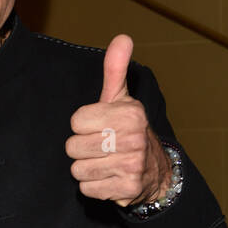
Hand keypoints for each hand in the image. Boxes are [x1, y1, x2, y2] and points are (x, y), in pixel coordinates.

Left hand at [64, 33, 170, 206]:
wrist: (154, 170)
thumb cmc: (128, 129)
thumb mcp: (121, 99)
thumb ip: (115, 69)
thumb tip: (122, 38)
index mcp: (129, 114)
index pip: (76, 122)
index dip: (83, 126)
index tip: (99, 127)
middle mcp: (133, 139)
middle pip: (73, 147)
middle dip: (82, 149)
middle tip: (100, 147)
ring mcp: (131, 165)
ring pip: (78, 169)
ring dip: (87, 168)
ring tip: (104, 162)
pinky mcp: (127, 189)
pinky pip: (87, 189)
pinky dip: (94, 186)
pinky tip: (108, 178)